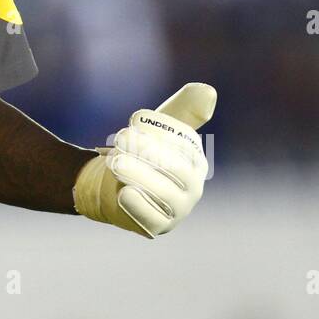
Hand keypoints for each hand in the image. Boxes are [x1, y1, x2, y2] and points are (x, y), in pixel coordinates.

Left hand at [71, 83, 215, 237]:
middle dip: (148, 152)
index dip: (159, 133)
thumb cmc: (141, 151)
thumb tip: (208, 91)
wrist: (110, 181)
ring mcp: (177, 210)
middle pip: (176, 170)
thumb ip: (182, 109)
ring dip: (138, 175)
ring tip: (115, 161)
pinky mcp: (158, 226)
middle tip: (120, 138)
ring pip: (163, 194)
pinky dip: (138, 207)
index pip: (184, 146)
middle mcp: (192, 188)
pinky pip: (152, 220)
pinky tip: (123, 193)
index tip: (133, 121)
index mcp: (196, 161)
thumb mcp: (158, 127)